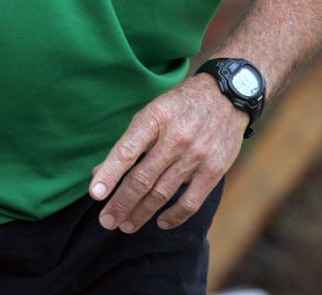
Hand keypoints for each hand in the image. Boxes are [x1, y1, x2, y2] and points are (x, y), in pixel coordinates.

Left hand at [88, 74, 245, 232]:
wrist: (226, 96)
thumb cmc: (180, 106)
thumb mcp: (152, 112)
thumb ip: (130, 143)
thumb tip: (101, 173)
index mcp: (155, 118)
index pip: (127, 150)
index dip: (109, 174)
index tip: (94, 194)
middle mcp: (174, 138)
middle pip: (142, 178)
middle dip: (121, 203)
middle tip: (106, 221)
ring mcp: (196, 156)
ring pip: (162, 193)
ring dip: (141, 213)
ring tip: (126, 225)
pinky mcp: (214, 171)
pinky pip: (190, 202)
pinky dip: (174, 216)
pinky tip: (160, 222)